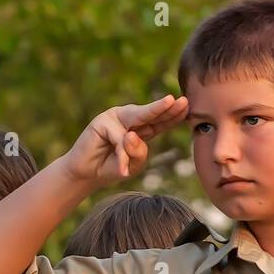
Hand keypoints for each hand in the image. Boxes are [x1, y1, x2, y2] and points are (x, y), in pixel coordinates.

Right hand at [61, 95, 188, 186]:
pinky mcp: (101, 123)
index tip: (187, 108)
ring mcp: (115, 118)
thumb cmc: (112, 167)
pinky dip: (121, 156)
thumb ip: (139, 152)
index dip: (173, 116)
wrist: (86, 174)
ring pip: (137, 118)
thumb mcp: (134, 164)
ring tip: (170, 102)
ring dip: (155, 110)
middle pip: (151, 113)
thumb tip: (131, 135)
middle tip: (181, 99)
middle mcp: (129, 119)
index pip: (160, 122)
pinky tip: (123, 171)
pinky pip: (118, 139)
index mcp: (141, 128)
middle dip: (166, 106)